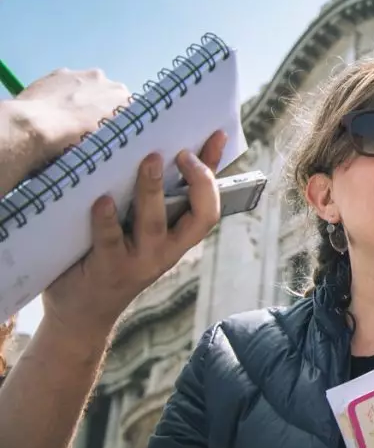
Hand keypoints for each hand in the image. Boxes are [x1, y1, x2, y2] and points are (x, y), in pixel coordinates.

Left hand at [14, 68, 129, 164]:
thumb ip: (116, 131)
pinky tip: (52, 108)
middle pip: (108, 93)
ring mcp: (80, 73)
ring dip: (81, 97)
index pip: (129, 107)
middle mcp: (106, 79)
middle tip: (88, 126)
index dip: (120, 120)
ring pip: (86, 86)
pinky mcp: (57, 72)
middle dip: (101, 105)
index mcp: (123, 96)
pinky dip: (63, 93)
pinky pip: (66, 83)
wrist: (33, 127)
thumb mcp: (106, 142)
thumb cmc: (75, 140)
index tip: (111, 132)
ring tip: (67, 117)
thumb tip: (117, 132)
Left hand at [39, 131, 226, 352]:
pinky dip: (106, 219)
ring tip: (149, 160)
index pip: (210, 200)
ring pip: (155, 223)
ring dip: (153, 190)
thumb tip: (151, 149)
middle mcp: (167, 250)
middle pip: (200, 216)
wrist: (83, 312)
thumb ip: (149, 201)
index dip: (216, 168)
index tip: (214, 135)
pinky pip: (110, 240)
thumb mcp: (140, 233)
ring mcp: (140, 260)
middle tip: (182, 152)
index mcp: (179, 238)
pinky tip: (101, 200)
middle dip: (198, 182)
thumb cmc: (112, 260)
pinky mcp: (108, 268)